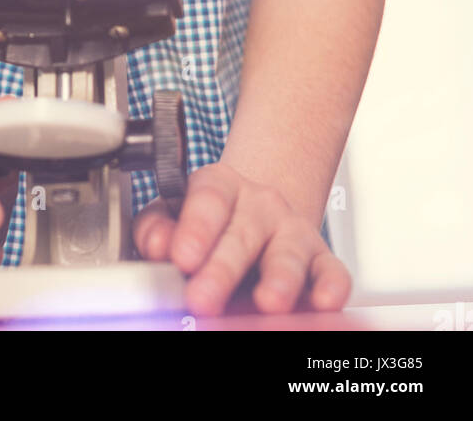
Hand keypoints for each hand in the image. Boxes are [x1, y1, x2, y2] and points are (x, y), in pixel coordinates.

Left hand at [132, 162, 351, 315]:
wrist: (259, 212)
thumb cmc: (212, 221)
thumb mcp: (176, 211)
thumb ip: (159, 227)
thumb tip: (156, 246)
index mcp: (220, 186)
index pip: (209, 198)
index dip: (195, 228)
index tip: (181, 256)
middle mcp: (261, 205)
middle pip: (243, 233)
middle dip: (223, 268)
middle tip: (202, 297)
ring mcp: (294, 231)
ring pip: (289, 253)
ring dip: (279, 279)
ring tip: (267, 302)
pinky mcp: (322, 260)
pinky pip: (332, 272)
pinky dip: (331, 288)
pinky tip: (323, 303)